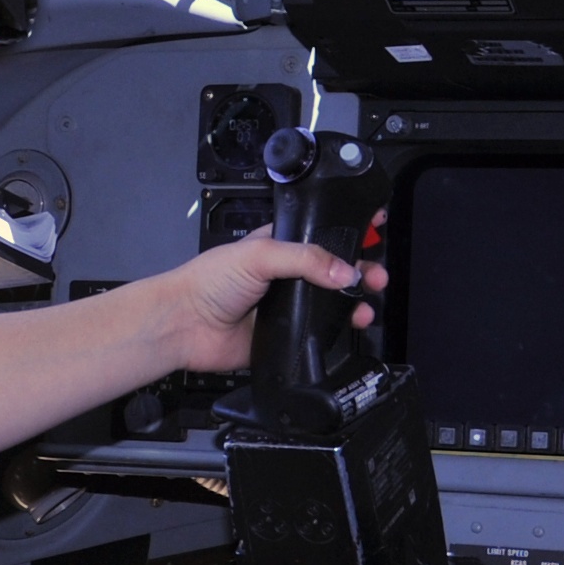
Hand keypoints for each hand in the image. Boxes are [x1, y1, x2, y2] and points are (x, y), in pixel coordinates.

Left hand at [152, 223, 387, 376]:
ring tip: (368, 304)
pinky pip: (318, 334)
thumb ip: (306, 258)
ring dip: (355, 302)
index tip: (374, 228)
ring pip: (330, 304)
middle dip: (362, 271)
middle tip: (377, 276)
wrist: (185, 325)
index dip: (349, 231)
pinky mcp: (285, 336)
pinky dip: (337, 332)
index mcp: (280, 246)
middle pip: (334, 271)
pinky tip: (349, 326)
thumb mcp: (260, 255)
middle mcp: (286, 275)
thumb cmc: (207, 281)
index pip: (323, 235)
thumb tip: (345, 271)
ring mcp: (286, 307)